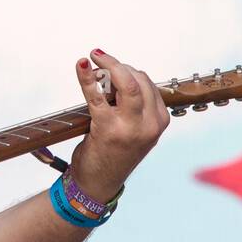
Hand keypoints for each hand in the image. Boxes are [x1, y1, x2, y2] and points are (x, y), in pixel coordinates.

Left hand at [68, 48, 170, 202]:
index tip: (111, 67)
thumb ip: (133, 106)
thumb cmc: (112, 153)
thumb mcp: (134, 130)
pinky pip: (97, 96)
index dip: (127, 71)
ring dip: (107, 65)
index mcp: (160, 122)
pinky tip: (82, 65)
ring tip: (92, 58)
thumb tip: (116, 74)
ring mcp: (130, 127)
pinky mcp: (107, 129)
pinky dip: (87, 78)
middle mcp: (149, 124)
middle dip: (117, 65)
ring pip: (125, 83)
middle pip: (139, 79)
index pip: (148, 84)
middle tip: (99, 57)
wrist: (98, 184)